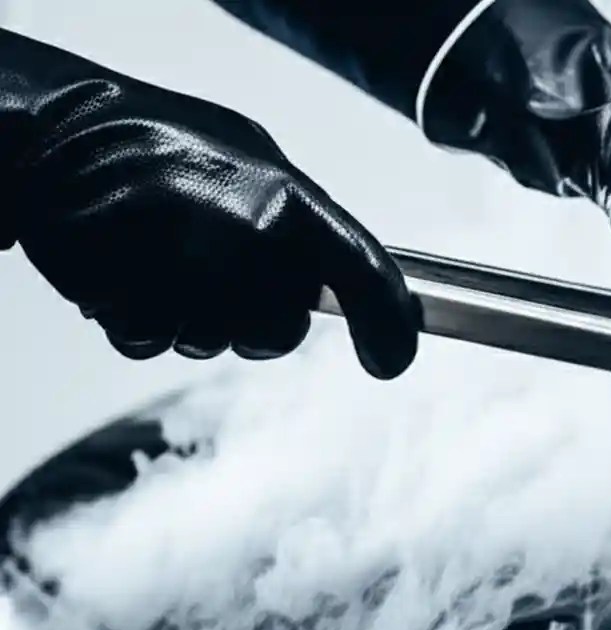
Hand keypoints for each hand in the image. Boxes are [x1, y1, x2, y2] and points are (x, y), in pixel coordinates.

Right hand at [0, 29, 417, 378]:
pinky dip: (142, 319)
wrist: (61, 135)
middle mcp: (245, 241)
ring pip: (214, 343)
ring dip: (194, 316)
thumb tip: (336, 275)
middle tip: (220, 268)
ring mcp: (186, 275)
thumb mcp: (256, 159)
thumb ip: (302, 219)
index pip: (364, 272)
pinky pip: (153, 343)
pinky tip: (130, 271)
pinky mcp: (127, 301)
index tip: (392, 357)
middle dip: (258, 318)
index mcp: (286, 199)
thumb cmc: (165, 140)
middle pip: (279, 332)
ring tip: (164, 256)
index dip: (388, 323)